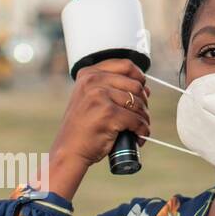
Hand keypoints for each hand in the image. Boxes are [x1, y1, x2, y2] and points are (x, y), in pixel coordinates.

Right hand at [43, 58, 149, 199]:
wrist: (69, 150)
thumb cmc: (82, 128)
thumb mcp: (90, 98)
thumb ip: (110, 87)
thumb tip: (145, 88)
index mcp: (88, 74)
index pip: (125, 65)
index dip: (139, 77)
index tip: (143, 90)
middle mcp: (93, 81)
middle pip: (135, 85)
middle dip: (144, 103)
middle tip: (141, 116)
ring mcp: (100, 96)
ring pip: (138, 103)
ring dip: (144, 118)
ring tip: (140, 128)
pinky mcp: (108, 113)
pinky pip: (136, 120)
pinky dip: (142, 130)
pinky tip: (139, 136)